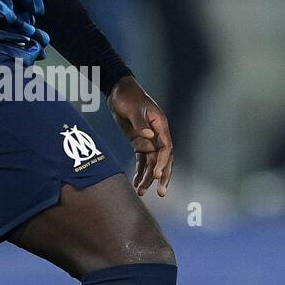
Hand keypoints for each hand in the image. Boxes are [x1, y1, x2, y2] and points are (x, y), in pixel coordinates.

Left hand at [107, 76, 172, 197]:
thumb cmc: (128, 96)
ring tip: (141, 192)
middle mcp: (157, 135)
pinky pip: (142, 161)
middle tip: (160, 192)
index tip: (157, 174)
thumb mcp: (134, 108)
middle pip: (163, 159)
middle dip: (162, 176)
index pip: (166, 147)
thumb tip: (149, 136)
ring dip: (148, 178)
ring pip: (152, 163)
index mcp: (160, 125)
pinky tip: (136, 183)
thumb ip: (140, 122)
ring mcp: (148, 140)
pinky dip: (140, 172)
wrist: (118, 91)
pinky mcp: (139, 143)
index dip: (163, 162)